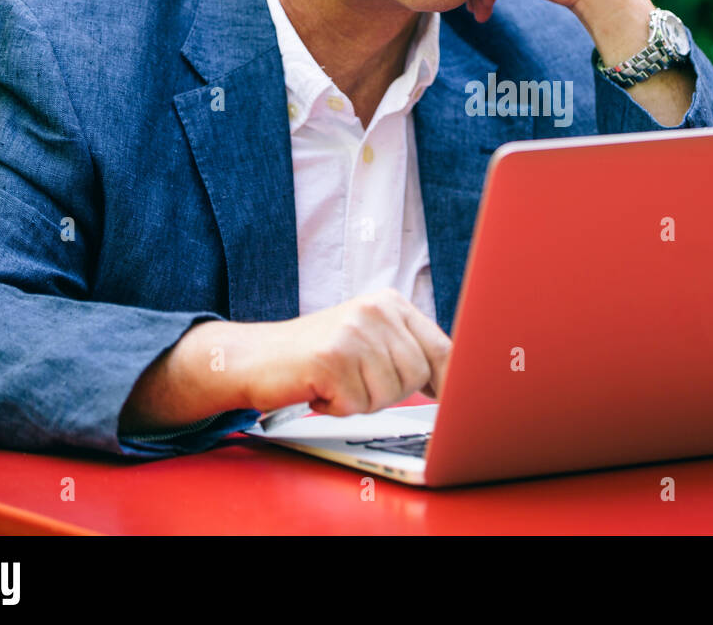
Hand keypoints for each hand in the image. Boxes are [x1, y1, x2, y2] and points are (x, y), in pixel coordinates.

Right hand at [244, 287, 451, 416]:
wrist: (256, 357)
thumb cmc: (315, 355)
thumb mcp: (368, 338)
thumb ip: (406, 350)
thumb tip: (452, 379)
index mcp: (390, 304)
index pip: (441, 347)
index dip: (450, 379)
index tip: (457, 400)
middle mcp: (375, 311)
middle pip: (417, 376)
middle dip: (389, 391)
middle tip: (356, 381)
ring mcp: (353, 333)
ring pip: (389, 394)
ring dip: (361, 400)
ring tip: (336, 382)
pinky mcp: (331, 359)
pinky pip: (356, 405)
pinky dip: (337, 408)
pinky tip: (320, 389)